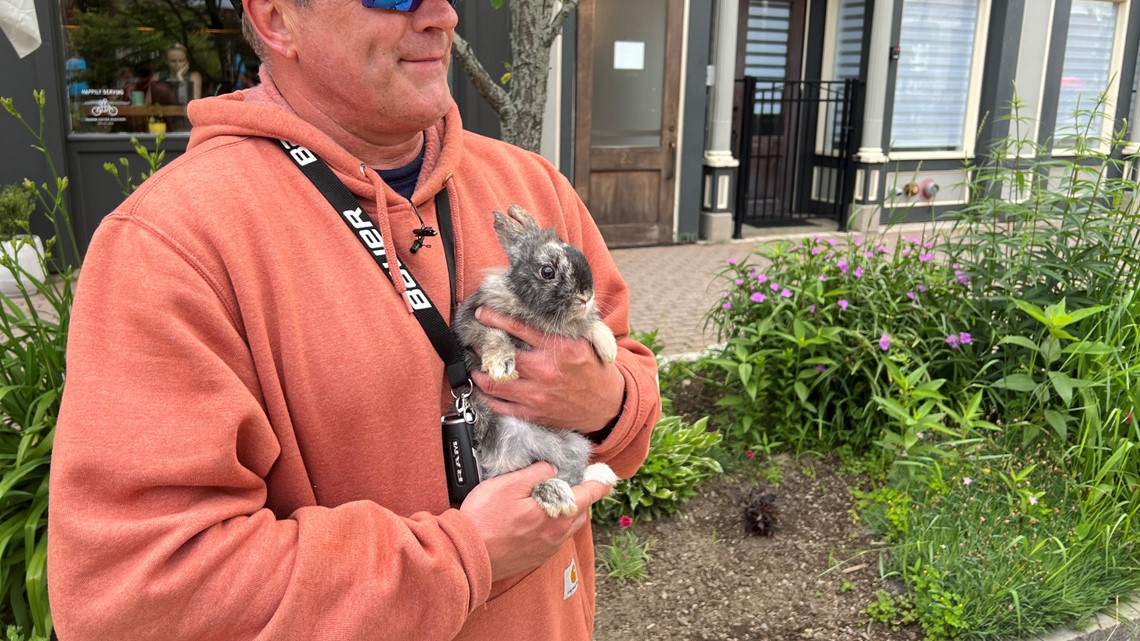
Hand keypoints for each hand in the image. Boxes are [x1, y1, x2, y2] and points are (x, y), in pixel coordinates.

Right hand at [460, 463, 613, 581]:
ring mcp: (547, 549)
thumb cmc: (486, 519)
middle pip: (581, 512)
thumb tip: (552, 469)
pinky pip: (555, 539)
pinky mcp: (535, 558)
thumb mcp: (509, 483)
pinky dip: (555, 526)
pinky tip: (540, 519)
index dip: (599, 482)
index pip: (589, 495)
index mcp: (558, 514)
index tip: (605, 475)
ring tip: (556, 499)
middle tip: (575, 483)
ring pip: (569, 527)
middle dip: (582, 497)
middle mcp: (558, 534)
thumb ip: (536, 473)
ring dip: (569, 512)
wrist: (468, 556)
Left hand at [470, 307, 623, 432]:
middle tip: (473, 339)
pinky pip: (501, 406)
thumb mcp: (583, 341)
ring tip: (475, 365)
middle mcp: (546, 370)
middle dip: (483, 346)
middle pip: (503, 355)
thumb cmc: (592, 369)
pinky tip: (483, 388)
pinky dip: (488, 397)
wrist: (606, 406)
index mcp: (560, 348)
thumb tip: (538, 306)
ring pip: (495, 383)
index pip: (520, 328)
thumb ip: (562, 326)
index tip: (482, 313)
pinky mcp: (533, 413)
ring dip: (479, 373)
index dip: (496, 318)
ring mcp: (537, 395)